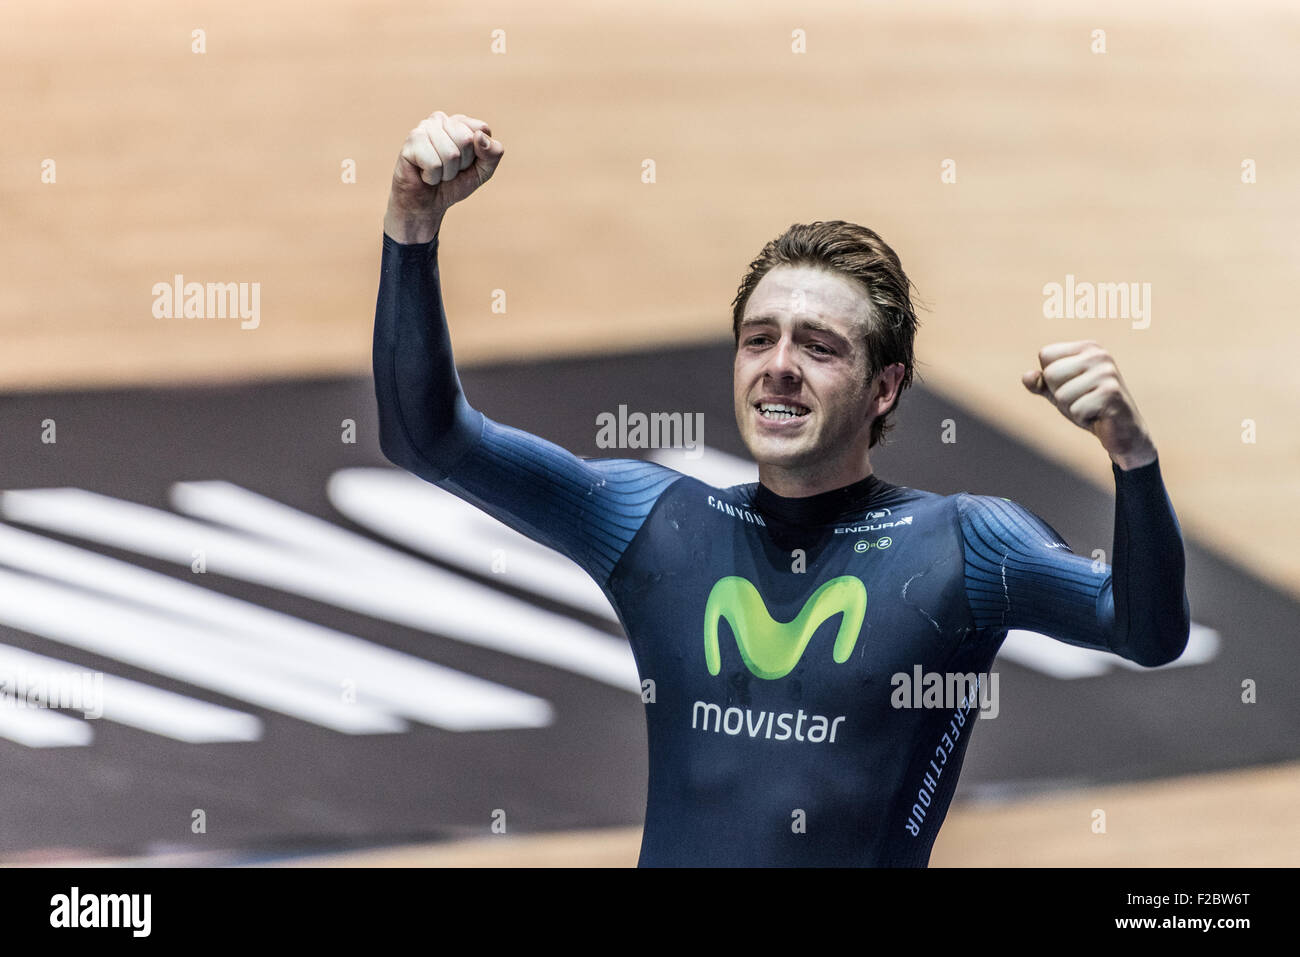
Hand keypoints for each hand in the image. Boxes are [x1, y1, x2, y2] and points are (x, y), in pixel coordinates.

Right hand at [384, 110, 503, 243]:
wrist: (427, 203)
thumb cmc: (454, 184)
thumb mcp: (483, 171)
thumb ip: (493, 153)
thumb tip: (480, 137)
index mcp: (460, 122)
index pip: (481, 129)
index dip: (478, 154)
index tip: (465, 162)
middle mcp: (440, 119)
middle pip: (466, 140)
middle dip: (461, 164)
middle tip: (448, 169)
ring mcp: (424, 128)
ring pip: (450, 153)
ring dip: (446, 173)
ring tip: (437, 172)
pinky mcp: (411, 141)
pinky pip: (434, 164)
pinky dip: (432, 177)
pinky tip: (424, 174)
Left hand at [1022, 340, 1156, 469]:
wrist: (1123, 432)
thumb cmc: (1089, 408)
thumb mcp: (1060, 393)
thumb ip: (1040, 384)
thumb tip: (1026, 377)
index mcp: (1087, 348)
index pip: (1046, 355)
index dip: (1051, 378)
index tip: (1073, 386)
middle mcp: (1099, 355)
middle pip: (1051, 374)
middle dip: (1060, 395)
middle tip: (1082, 400)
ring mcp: (1107, 373)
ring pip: (1061, 395)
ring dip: (1072, 409)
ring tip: (1091, 408)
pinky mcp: (1111, 393)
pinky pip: (1075, 409)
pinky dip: (1083, 418)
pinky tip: (1099, 415)